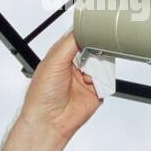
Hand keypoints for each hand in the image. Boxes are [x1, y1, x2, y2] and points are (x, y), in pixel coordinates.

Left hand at [19, 32, 102, 146]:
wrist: (49, 121)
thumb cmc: (43, 93)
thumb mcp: (55, 60)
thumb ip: (71, 42)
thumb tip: (85, 29)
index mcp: (62, 55)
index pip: (80, 37)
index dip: (88, 33)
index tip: (96, 29)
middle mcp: (75, 65)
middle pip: (95, 49)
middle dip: (97, 49)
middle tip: (94, 51)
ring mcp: (86, 78)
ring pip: (103, 63)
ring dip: (98, 65)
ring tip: (88, 72)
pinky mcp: (96, 91)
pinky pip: (108, 80)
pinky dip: (103, 80)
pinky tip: (91, 83)